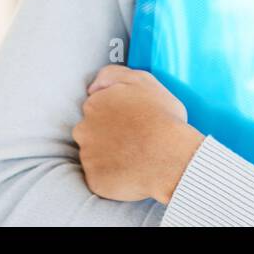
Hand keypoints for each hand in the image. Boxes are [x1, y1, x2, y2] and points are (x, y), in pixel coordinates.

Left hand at [73, 65, 204, 203]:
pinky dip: (111, 177)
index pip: (96, 108)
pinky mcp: (94, 179)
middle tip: (132, 141)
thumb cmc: (161, 118)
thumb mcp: (142, 80)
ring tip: (134, 158)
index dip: (114, 115)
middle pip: (90, 131)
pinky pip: (99, 178)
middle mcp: (84, 128)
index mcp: (94, 104)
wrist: (169, 157)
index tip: (129, 122)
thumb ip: (112, 75)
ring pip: (93, 155)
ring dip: (108, 156)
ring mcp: (87, 155)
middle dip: (107, 136)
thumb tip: (92, 87)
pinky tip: (130, 173)